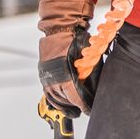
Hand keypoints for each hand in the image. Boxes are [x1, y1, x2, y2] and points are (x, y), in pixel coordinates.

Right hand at [38, 0, 97, 116]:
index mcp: (67, 76)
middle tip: (83, 110)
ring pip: (56, 98)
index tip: (89, 110)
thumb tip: (96, 89)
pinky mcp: (43, 74)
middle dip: (75, 106)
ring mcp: (47, 77)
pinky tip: (61, 102)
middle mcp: (55, 79)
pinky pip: (48, 92)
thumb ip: (91, 75)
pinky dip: (55, 99)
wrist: (61, 28)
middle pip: (66, 101)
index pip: (76, 98)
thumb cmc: (78, 41)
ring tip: (72, 109)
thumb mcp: (90, 58)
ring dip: (64, 105)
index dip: (84, 106)